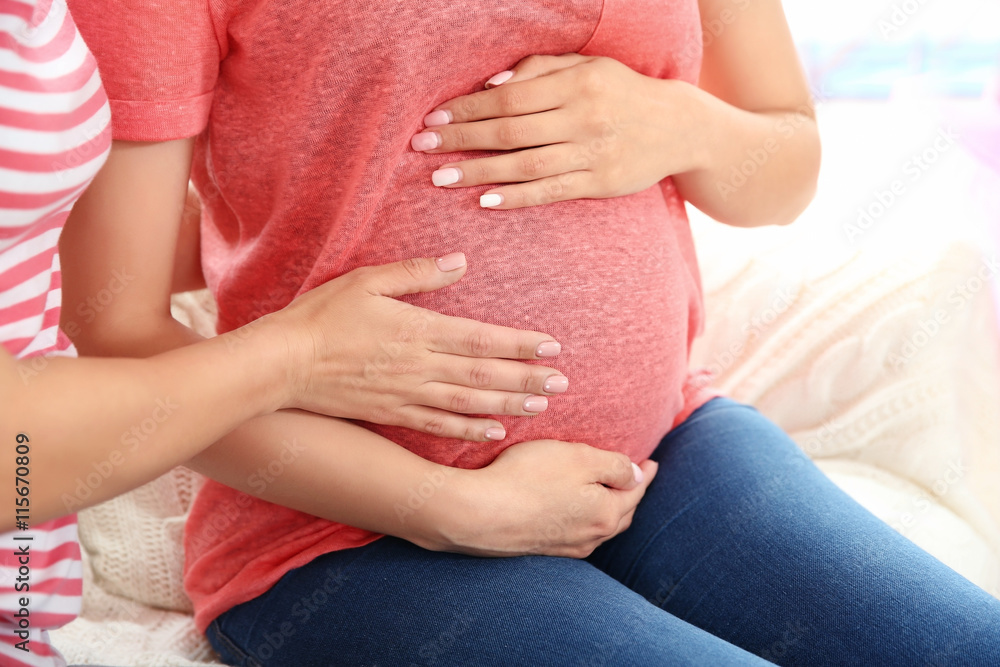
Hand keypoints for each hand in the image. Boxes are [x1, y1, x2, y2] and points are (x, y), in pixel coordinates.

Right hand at [263, 253, 566, 440]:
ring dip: (507, 404)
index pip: (481, 337)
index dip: (519, 344)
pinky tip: (494, 431)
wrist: (282, 364)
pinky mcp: (392, 413)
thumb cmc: (322, 316)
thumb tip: (459, 261)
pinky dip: (469, 429)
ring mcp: (407, 393)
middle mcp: (420, 365)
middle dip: (526, 378)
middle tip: (562, 383)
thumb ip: (416, 272)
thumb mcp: (367, 280)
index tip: (550, 347)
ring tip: (541, 406)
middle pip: (484, 373)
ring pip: (469, 401)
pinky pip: (439, 425)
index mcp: (418, 329)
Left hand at [412, 54, 708, 208]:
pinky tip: (486, 201)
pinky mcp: (600, 182)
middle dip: (462, 139)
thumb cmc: (621, 92)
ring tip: (441, 178)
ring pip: (525, 164)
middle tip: (422, 149)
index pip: (509, 97)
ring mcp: (592, 152)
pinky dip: (517, 197)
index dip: (468, 108)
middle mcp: (584, 116)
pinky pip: (550, 192)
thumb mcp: (588, 66)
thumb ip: (541, 69)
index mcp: (576, 82)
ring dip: (479, 172)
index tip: (434, 119)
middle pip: (510, 130)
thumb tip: (492, 85)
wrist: (680, 126)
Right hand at [427, 439, 657, 557]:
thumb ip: (613, 465)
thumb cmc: (528, 478)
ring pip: (597, 527)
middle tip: (635, 477)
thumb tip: (637, 475)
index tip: (651, 461)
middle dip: (630, 495)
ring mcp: (564, 547)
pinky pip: (574, 533)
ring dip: (607, 509)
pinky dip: (583, 518)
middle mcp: (589, 537)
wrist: (477, 513)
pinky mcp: (540, 548)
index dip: (644, 474)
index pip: (635, 491)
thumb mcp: (578, 458)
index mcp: (606, 515)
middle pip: (620, 514)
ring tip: (607, 493)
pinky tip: (572, 511)